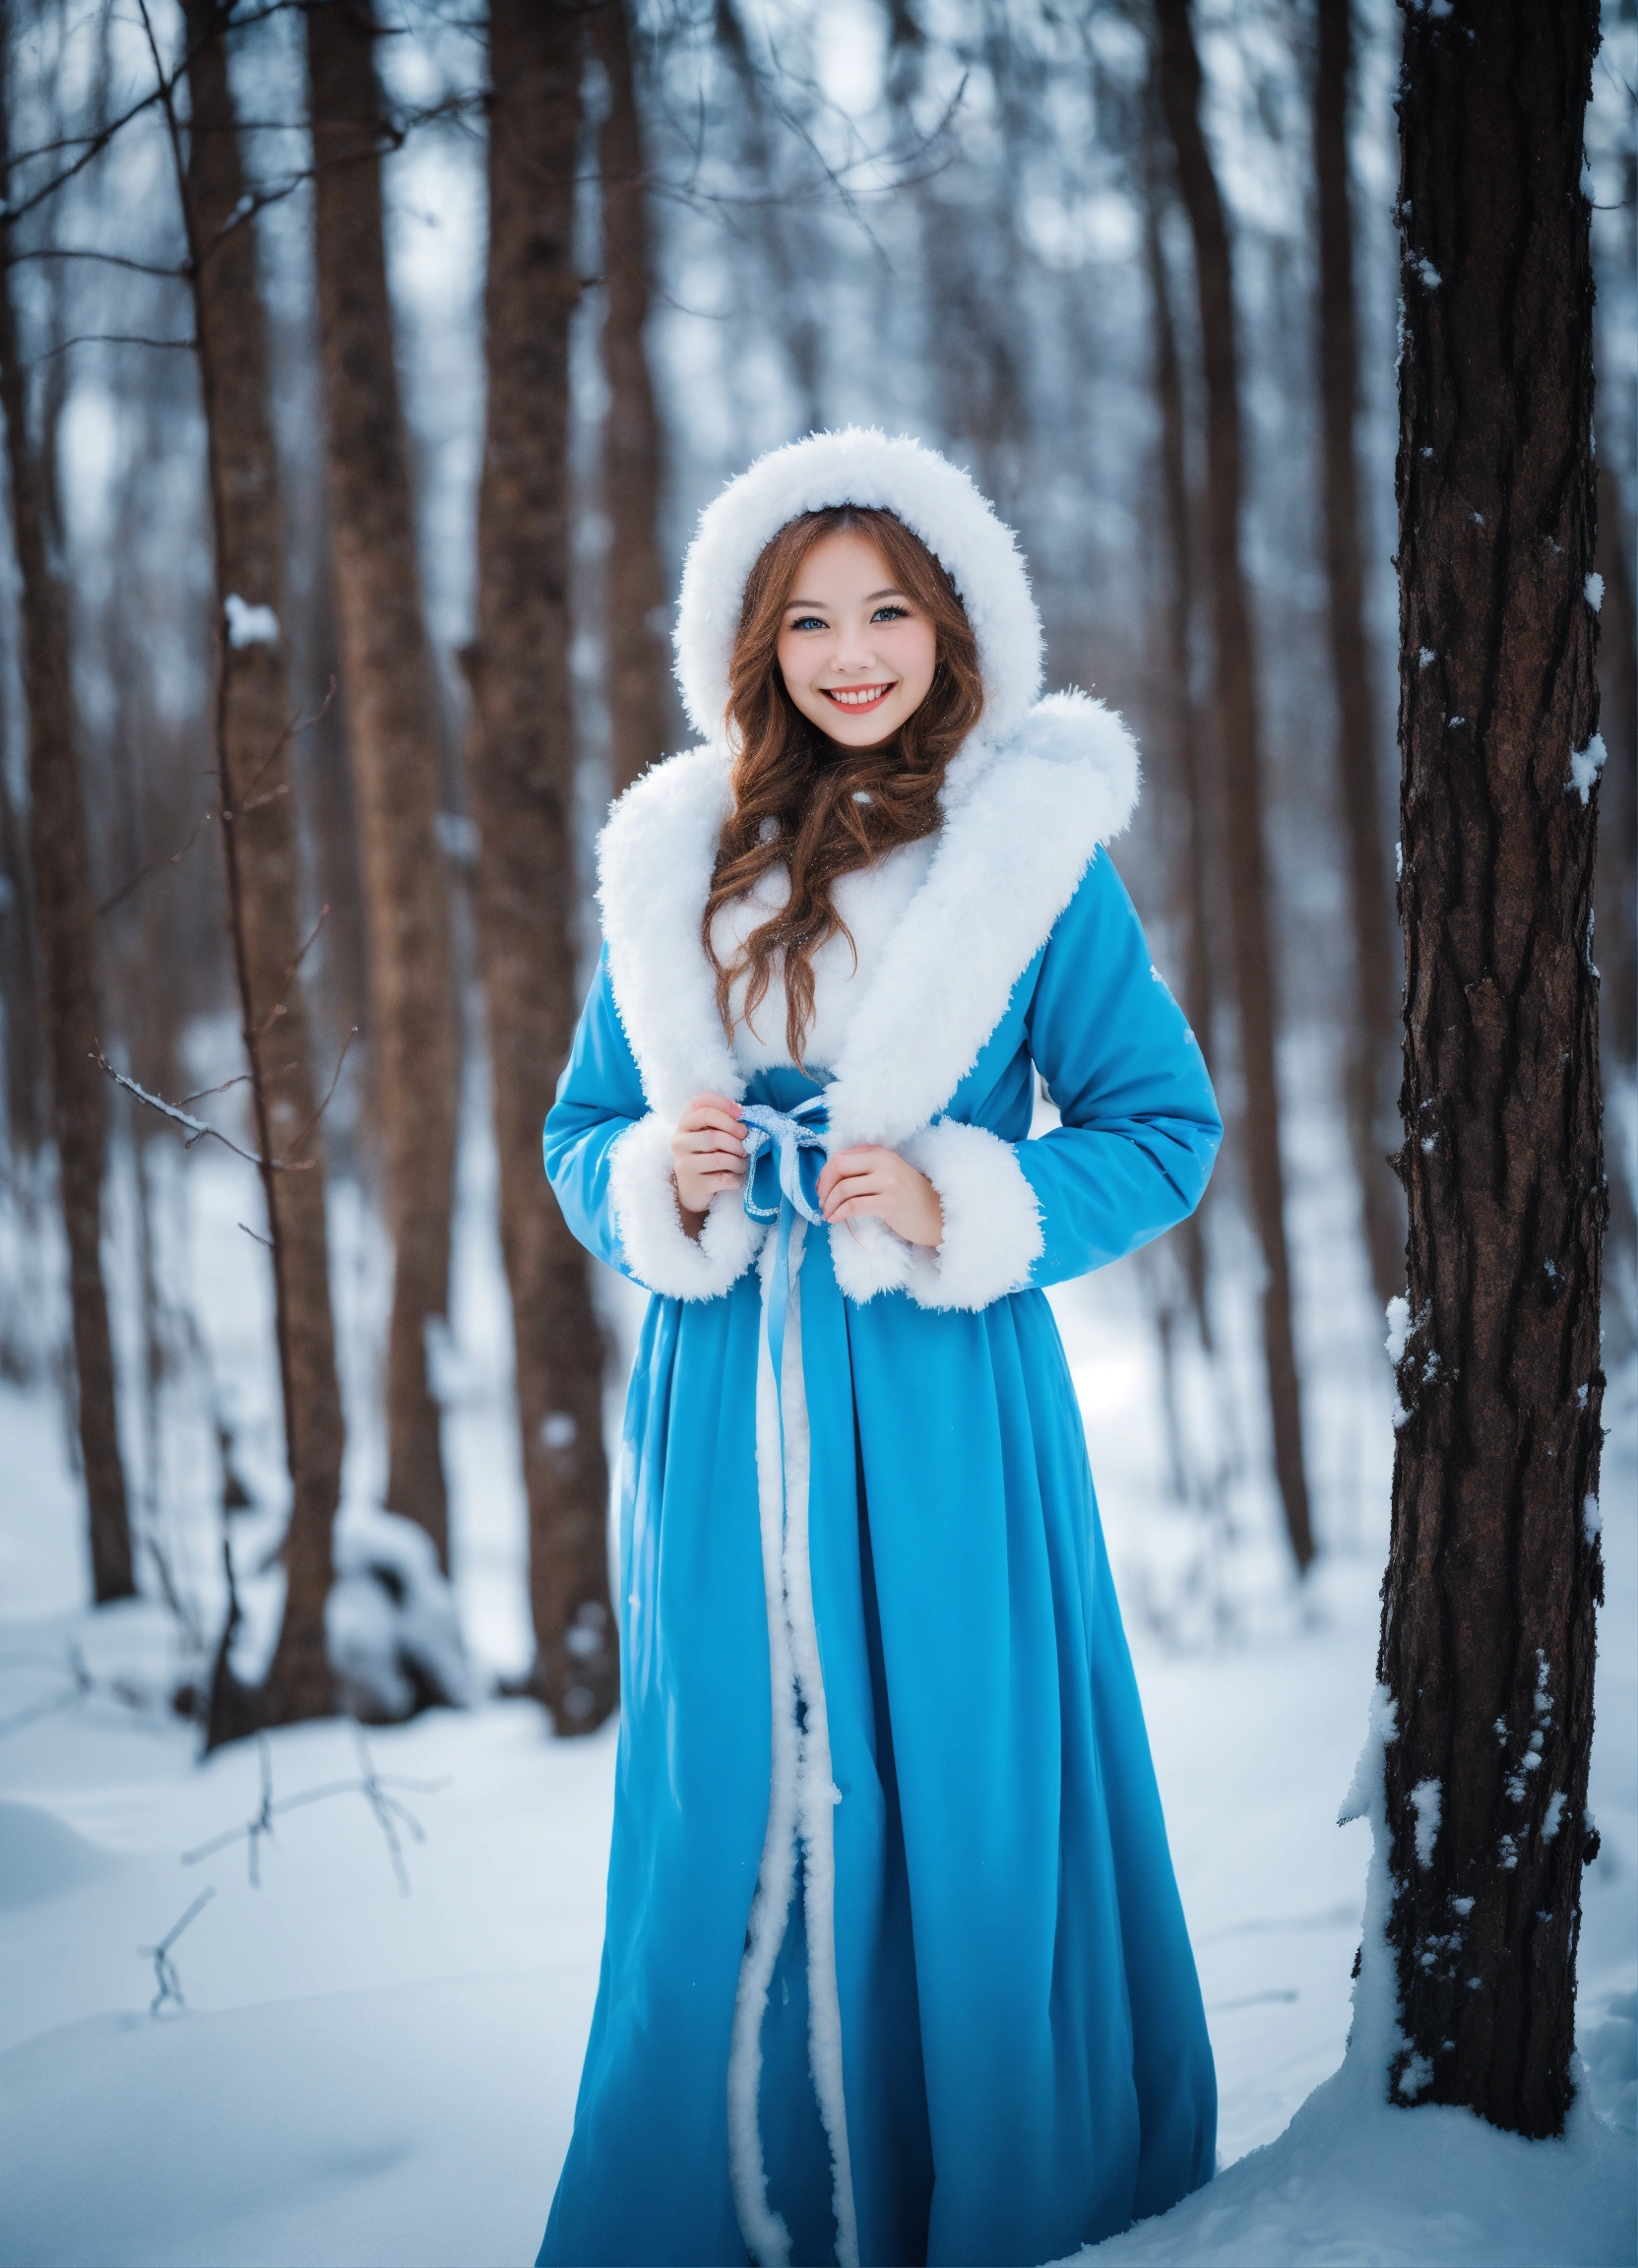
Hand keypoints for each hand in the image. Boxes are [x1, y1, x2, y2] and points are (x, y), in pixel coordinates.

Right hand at [672, 1094, 745, 1229]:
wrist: (693, 1190)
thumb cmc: (706, 1155)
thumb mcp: (709, 1134)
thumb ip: (721, 1121)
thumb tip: (742, 1114)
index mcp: (685, 1124)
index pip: (700, 1104)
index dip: (723, 1104)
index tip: (741, 1112)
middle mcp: (680, 1142)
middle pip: (712, 1134)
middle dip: (735, 1136)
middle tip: (746, 1140)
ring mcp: (685, 1164)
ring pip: (720, 1158)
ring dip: (739, 1160)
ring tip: (743, 1162)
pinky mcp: (695, 1185)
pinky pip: (725, 1178)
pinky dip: (738, 1177)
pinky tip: (737, 1176)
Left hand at [817, 1146, 942, 1248]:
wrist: (937, 1215)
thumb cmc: (908, 1198)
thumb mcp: (888, 1174)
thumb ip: (865, 1169)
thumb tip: (829, 1179)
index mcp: (880, 1152)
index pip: (840, 1156)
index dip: (824, 1174)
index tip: (821, 1190)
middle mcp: (884, 1162)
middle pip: (838, 1167)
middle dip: (823, 1187)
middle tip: (821, 1203)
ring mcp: (888, 1182)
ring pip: (843, 1188)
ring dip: (829, 1204)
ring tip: (828, 1214)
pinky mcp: (889, 1203)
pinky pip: (853, 1206)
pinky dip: (839, 1213)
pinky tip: (834, 1220)